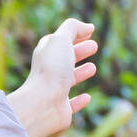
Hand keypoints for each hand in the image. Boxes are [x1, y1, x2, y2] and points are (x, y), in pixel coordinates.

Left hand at [6, 18, 98, 136]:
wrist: (42, 104)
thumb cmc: (51, 71)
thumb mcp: (60, 40)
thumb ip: (72, 28)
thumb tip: (88, 26)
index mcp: (45, 55)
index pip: (59, 42)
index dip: (73, 35)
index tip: (89, 32)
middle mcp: (47, 73)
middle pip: (63, 59)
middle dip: (78, 51)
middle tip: (94, 46)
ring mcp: (53, 92)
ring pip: (67, 80)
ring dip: (80, 73)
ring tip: (93, 67)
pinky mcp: (60, 110)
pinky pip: (70, 105)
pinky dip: (79, 101)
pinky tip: (87, 97)